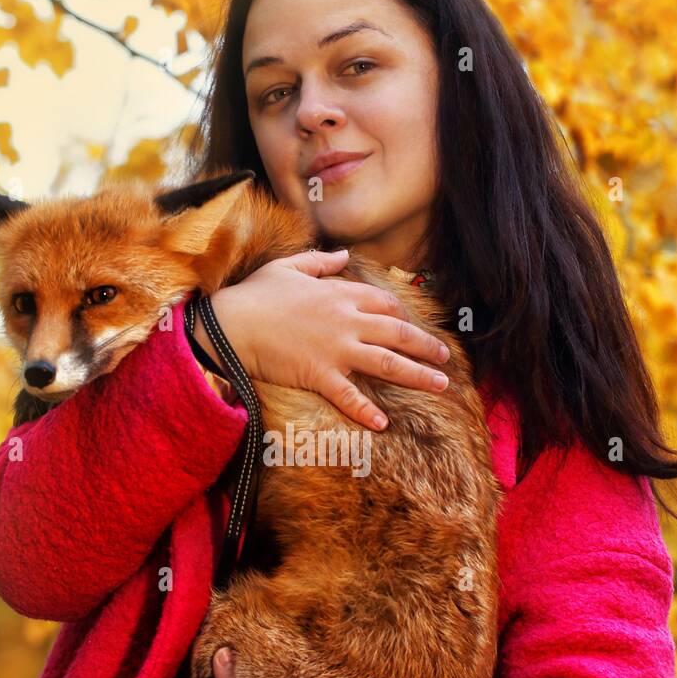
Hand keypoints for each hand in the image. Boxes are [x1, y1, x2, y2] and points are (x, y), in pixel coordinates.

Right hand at [205, 251, 449, 430]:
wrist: (231, 323)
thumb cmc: (256, 294)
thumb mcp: (288, 267)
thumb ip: (320, 262)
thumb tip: (343, 254)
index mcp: (340, 294)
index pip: (384, 303)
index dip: (404, 315)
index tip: (414, 325)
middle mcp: (346, 321)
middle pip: (397, 333)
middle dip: (426, 345)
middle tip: (445, 358)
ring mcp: (335, 349)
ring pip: (387, 363)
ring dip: (417, 375)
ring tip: (440, 385)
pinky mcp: (319, 374)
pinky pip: (348, 396)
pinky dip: (365, 411)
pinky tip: (383, 423)